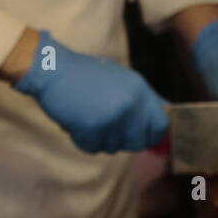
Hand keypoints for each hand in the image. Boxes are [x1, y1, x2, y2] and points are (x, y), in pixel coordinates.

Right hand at [12, 30, 168, 153]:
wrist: (52, 69)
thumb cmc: (83, 74)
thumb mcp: (120, 79)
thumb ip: (141, 99)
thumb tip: (165, 115)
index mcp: (140, 89)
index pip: (161, 124)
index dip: (150, 133)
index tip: (139, 135)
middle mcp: (131, 103)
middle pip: (138, 141)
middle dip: (121, 139)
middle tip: (104, 124)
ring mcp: (113, 117)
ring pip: (114, 147)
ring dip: (100, 138)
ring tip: (87, 115)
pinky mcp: (93, 128)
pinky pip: (92, 148)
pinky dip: (82, 139)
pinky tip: (76, 120)